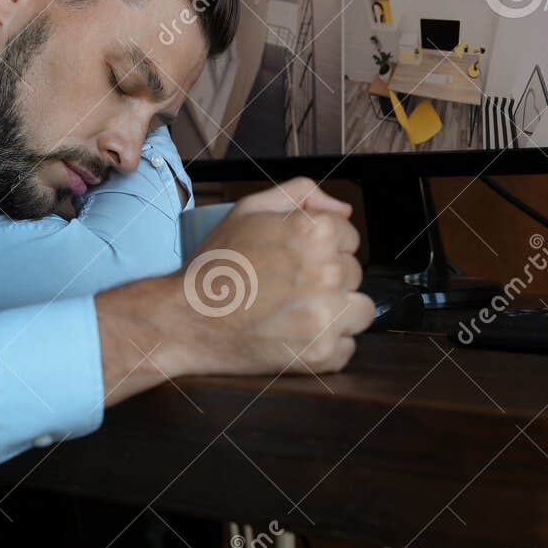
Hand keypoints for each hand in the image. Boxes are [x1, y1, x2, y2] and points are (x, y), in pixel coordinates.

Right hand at [92, 179, 371, 403]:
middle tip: (289, 288)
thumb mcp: (250, 209)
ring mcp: (327, 315)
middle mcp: (328, 271)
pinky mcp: (322, 353)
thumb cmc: (217, 264)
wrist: (186, 318)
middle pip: (354, 273)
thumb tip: (343, 210)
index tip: (295, 261)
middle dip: (329, 279)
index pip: (349, 238)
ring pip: (361, 310)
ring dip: (338, 313)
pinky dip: (328, 346)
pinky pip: (348, 348)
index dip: (322, 248)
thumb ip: (301, 194)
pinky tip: (296, 337)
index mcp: (316, 231)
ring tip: (299, 314)